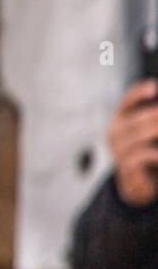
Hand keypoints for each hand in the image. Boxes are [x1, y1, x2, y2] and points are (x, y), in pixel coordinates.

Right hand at [108, 80, 157, 207]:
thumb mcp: (148, 130)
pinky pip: (144, 155)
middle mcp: (115, 132)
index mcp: (120, 119)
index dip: (139, 93)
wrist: (135, 180)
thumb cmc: (146, 149)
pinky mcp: (125, 165)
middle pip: (139, 119)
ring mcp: (118, 149)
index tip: (154, 87)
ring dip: (157, 131)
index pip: (127, 101)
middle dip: (156, 116)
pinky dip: (156, 153)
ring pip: (142, 135)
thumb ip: (152, 119)